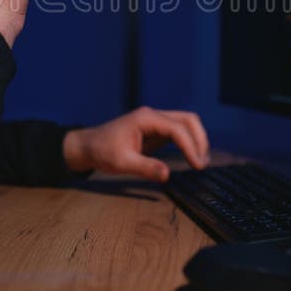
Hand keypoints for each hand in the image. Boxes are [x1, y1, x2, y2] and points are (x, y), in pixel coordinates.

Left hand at [62, 106, 210, 181]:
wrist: (88, 146)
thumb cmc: (102, 151)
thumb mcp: (121, 163)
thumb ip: (145, 168)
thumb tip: (167, 175)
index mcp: (146, 119)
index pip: (177, 129)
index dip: (190, 146)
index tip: (197, 165)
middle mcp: (153, 116)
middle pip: (187, 119)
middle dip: (199, 139)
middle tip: (202, 163)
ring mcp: (155, 121)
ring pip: (185, 123)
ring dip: (196, 139)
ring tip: (200, 161)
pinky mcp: (155, 130)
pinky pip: (178, 131)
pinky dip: (188, 142)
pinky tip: (191, 156)